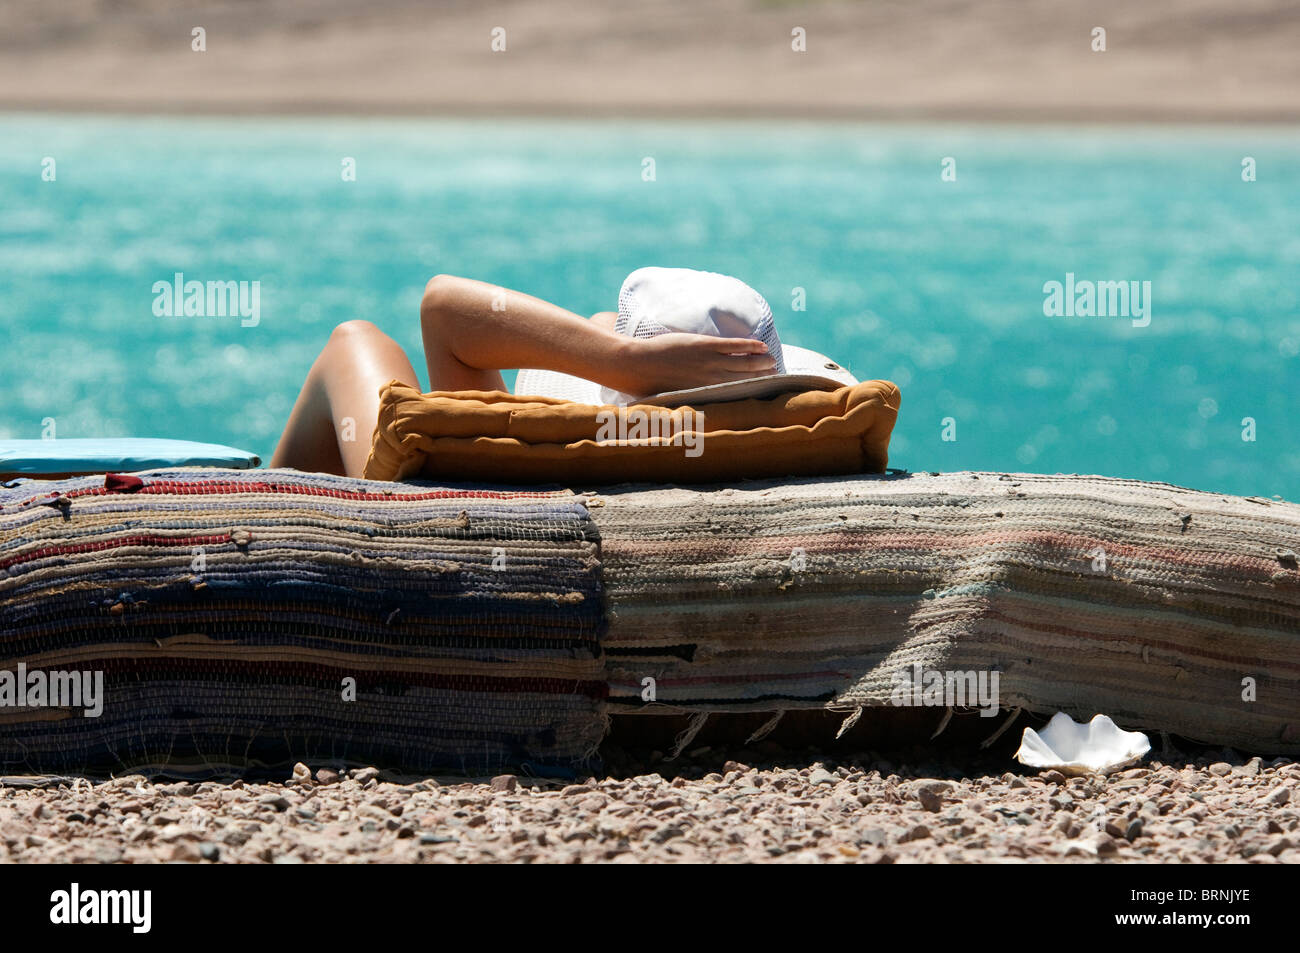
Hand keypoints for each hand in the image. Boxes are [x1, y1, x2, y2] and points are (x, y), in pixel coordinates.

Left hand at [617, 333, 775, 396]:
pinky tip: (760, 346)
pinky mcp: (706, 346)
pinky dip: (750, 346)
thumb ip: (692, 396)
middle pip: (747, 379)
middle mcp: (713, 381)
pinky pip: (735, 346)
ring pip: (746, 363)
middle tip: (775, 374)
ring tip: (772, 361)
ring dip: (762, 362)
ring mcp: (711, 363)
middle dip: (763, 377)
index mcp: (707, 393)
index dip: (753, 391)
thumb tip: (699, 400)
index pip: (736, 393)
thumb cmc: (653, 383)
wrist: (639, 366)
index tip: (764, 390)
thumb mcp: (676, 394)